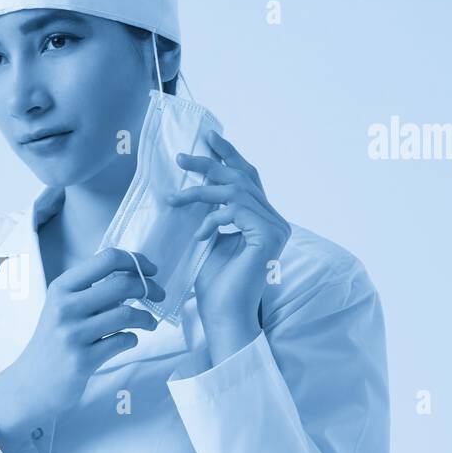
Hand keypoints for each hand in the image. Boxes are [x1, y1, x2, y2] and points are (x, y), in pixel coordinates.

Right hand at [0, 247, 164, 439]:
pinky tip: (129, 340)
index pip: (106, 258)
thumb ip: (90, 291)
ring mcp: (72, 334)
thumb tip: (134, 276)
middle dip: (149, 288)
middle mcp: (65, 307)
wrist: (31, 383)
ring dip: (146, 317)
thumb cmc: (53, 342)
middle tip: (158, 295)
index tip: (150, 270)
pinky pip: (123, 341)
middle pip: (122, 284)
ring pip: (127, 314)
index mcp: (61, 287)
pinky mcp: (81, 360)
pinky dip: (133, 339)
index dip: (136, 261)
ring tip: (149, 323)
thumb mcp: (62, 308)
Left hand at [168, 130, 290, 362]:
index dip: (229, 155)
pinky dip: (213, 219)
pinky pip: (236, 210)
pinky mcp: (269, 236)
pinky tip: (200, 236)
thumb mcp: (209, 238)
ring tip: (176, 199)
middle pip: (242, 177)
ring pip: (236, 191)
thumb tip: (197, 186)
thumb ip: (212, 213)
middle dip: (210, 163)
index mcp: (262, 218)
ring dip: (201, 191)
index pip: (247, 177)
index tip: (208, 138)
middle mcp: (274, 220)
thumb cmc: (214, 283)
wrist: (223, 314)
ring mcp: (276, 227)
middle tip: (182, 158)